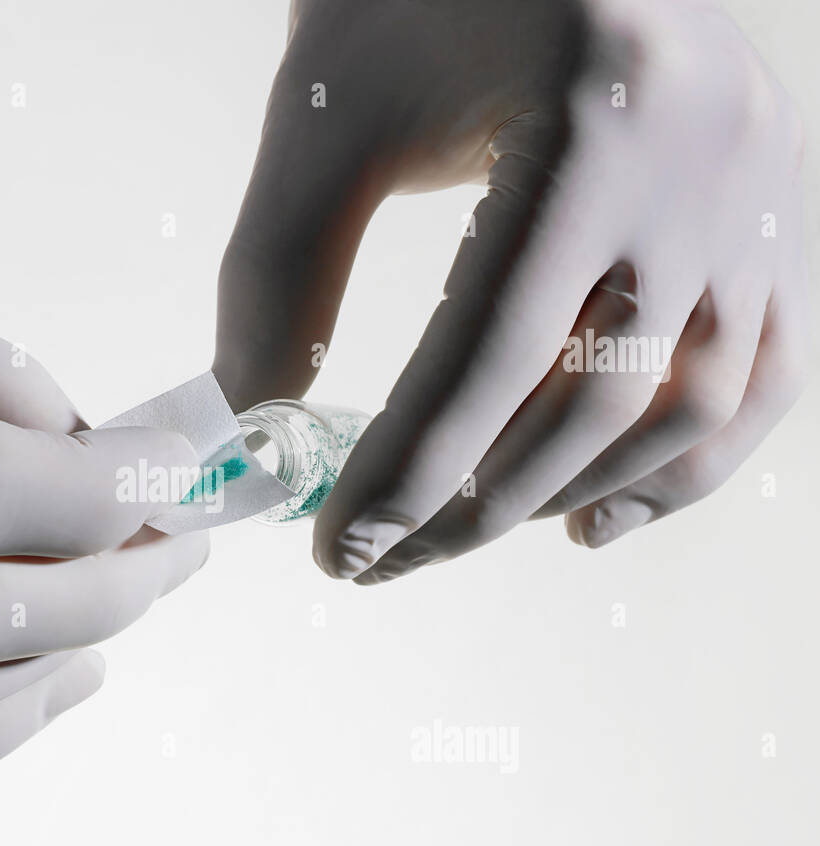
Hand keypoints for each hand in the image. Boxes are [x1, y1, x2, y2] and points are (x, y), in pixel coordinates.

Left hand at [214, 0, 808, 581]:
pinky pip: (763, 379)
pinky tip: (589, 518)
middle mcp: (707, 161)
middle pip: (593, 398)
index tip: (339, 551)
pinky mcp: (781, 216)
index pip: (491, 349)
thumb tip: (250, 420)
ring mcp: (765, 192)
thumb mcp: (329, 114)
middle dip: (473, 506)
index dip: (412, 471)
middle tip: (382, 560)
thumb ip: (279, 269)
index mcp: (592, 116)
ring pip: (687, 406)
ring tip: (465, 536)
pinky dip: (681, 469)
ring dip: (566, 496)